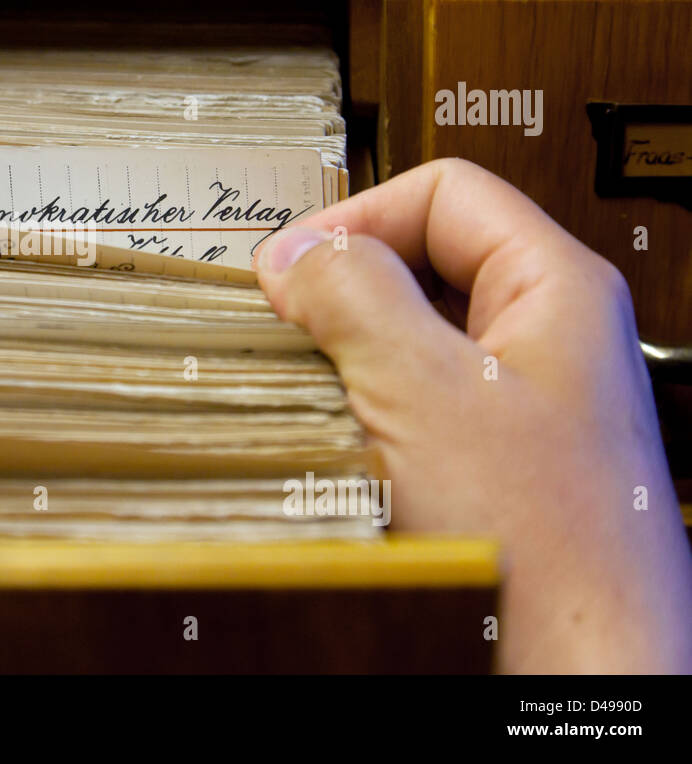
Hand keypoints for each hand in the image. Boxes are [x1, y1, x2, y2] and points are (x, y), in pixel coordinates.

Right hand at [254, 157, 691, 672]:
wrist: (575, 671)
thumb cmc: (540, 542)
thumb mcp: (420, 389)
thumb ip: (352, 296)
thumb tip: (293, 255)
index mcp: (557, 288)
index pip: (443, 193)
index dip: (356, 218)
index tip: (287, 269)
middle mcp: (549, 338)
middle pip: (429, 260)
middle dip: (348, 286)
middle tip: (287, 325)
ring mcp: (528, 401)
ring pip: (420, 334)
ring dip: (353, 349)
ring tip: (310, 385)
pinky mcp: (501, 460)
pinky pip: (422, 399)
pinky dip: (370, 403)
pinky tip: (342, 438)